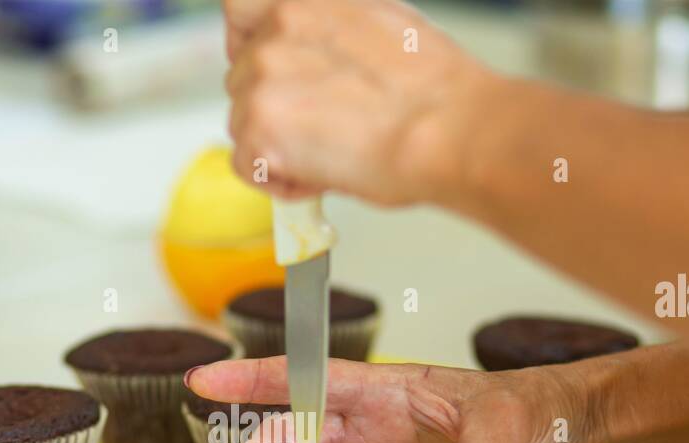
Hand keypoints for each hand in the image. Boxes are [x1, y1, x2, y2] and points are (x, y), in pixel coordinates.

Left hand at [224, 0, 492, 203]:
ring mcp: (262, 74)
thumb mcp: (380, 24)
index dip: (249, 48)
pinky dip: (279, 180)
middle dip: (272, 108)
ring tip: (331, 154)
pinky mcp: (259, 125)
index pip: (239, 13)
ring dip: (276, 146)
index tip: (273, 75)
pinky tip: (320, 176)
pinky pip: (247, 164)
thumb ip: (331, 35)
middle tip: (321, 130)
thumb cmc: (433, 90)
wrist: (448, 128)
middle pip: (240, 78)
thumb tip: (322, 63)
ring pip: (242, 123)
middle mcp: (279, 26)